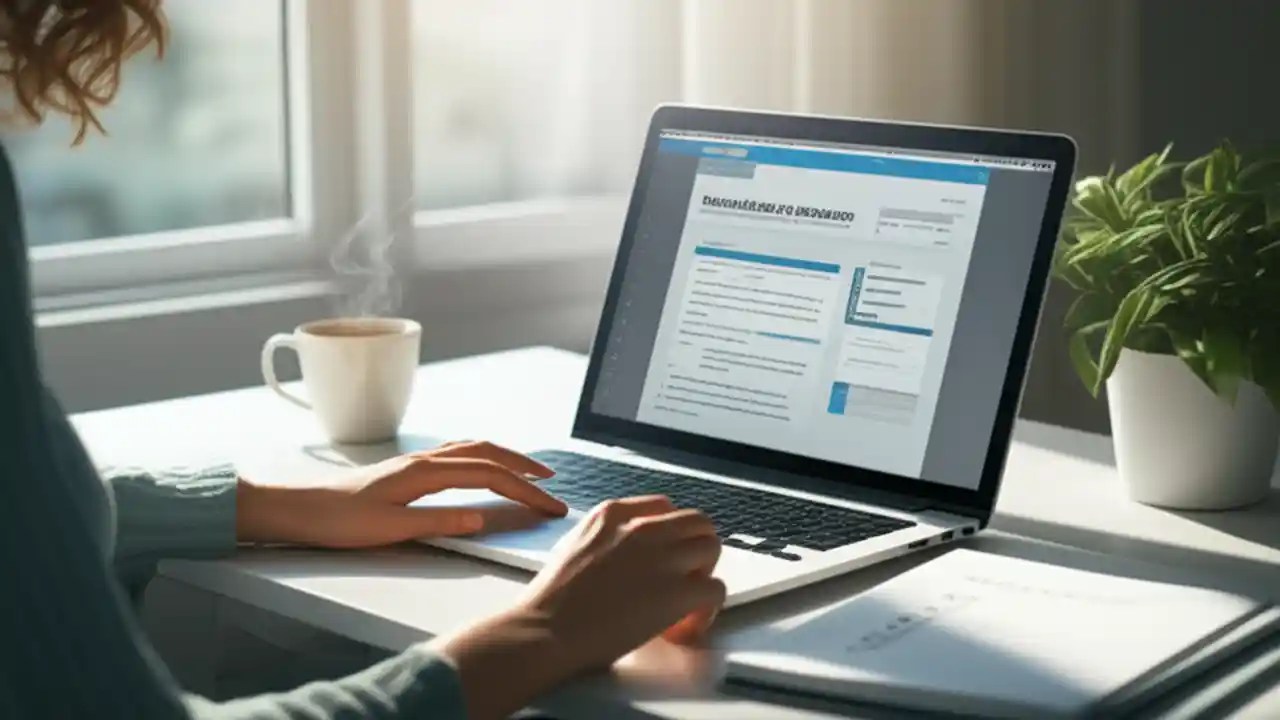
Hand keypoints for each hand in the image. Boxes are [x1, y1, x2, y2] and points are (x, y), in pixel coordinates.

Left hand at [235, 441, 566, 546]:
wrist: (297, 509)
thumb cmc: (338, 521)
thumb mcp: (391, 529)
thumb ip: (439, 522)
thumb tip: (481, 518)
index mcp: (424, 473)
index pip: (489, 476)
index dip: (524, 490)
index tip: (550, 506)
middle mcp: (423, 460)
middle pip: (488, 453)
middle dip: (524, 467)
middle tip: (553, 485)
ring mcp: (415, 461)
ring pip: (473, 449)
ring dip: (505, 457)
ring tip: (528, 471)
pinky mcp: (406, 469)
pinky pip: (456, 454)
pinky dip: (481, 457)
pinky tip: (482, 467)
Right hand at [439, 496, 724, 719]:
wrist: (545, 630)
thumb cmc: (549, 600)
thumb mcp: (574, 544)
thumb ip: (605, 538)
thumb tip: (625, 555)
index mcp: (614, 513)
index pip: (664, 507)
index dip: (669, 535)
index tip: (661, 558)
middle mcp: (643, 527)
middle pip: (696, 522)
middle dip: (693, 550)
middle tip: (679, 579)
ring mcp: (663, 557)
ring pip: (712, 547)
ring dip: (703, 574)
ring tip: (683, 604)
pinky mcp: (678, 591)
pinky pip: (716, 589)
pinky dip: (706, 610)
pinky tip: (682, 627)